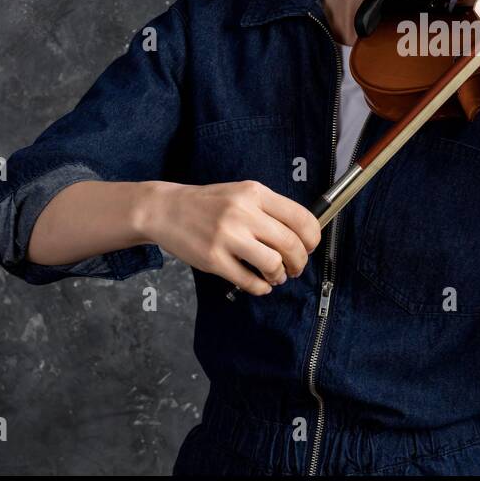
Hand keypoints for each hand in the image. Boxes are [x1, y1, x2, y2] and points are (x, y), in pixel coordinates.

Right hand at [137, 180, 321, 294]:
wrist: (166, 209)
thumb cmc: (208, 204)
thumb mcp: (242, 193)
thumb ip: (270, 209)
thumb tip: (302, 235)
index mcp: (254, 193)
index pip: (300, 217)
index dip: (313, 238)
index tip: (310, 247)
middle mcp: (243, 212)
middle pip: (290, 244)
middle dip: (300, 262)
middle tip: (296, 267)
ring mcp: (227, 236)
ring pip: (273, 264)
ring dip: (281, 276)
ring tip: (276, 275)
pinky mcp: (213, 259)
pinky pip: (249, 281)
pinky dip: (261, 287)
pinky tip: (260, 284)